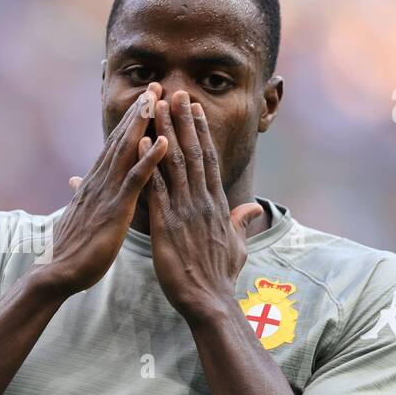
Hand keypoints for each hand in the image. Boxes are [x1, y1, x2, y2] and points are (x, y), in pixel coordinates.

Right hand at [37, 85, 168, 296]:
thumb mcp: (79, 215)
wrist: (56, 272)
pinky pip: (135, 180)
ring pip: (127, 150)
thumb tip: (74, 182)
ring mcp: (107, 193)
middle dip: (139, 111)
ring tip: (159, 99)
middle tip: (155, 85)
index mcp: (95, 184)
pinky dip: (149, 159)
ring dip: (144, 123)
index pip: (114, 146)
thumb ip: (81, 195)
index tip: (144, 100)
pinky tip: (164, 142)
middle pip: (121, 139)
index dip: (130, 122)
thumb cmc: (70, 249)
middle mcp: (100, 181)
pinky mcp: (115, 209)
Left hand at [146, 91, 263, 319]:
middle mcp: (202, 201)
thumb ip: (242, 222)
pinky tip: (141, 143)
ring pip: (174, 163)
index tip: (193, 108)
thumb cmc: (220, 278)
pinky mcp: (168, 225)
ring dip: (164, 132)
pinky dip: (148, 164)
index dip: (199, 131)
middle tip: (174, 91)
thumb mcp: (237, 246)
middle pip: (192, 152)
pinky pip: (156, 188)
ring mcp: (186, 211)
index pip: (207, 159)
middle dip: (182, 120)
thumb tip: (254, 208)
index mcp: (216, 204)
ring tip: (156, 106)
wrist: (210, 302)